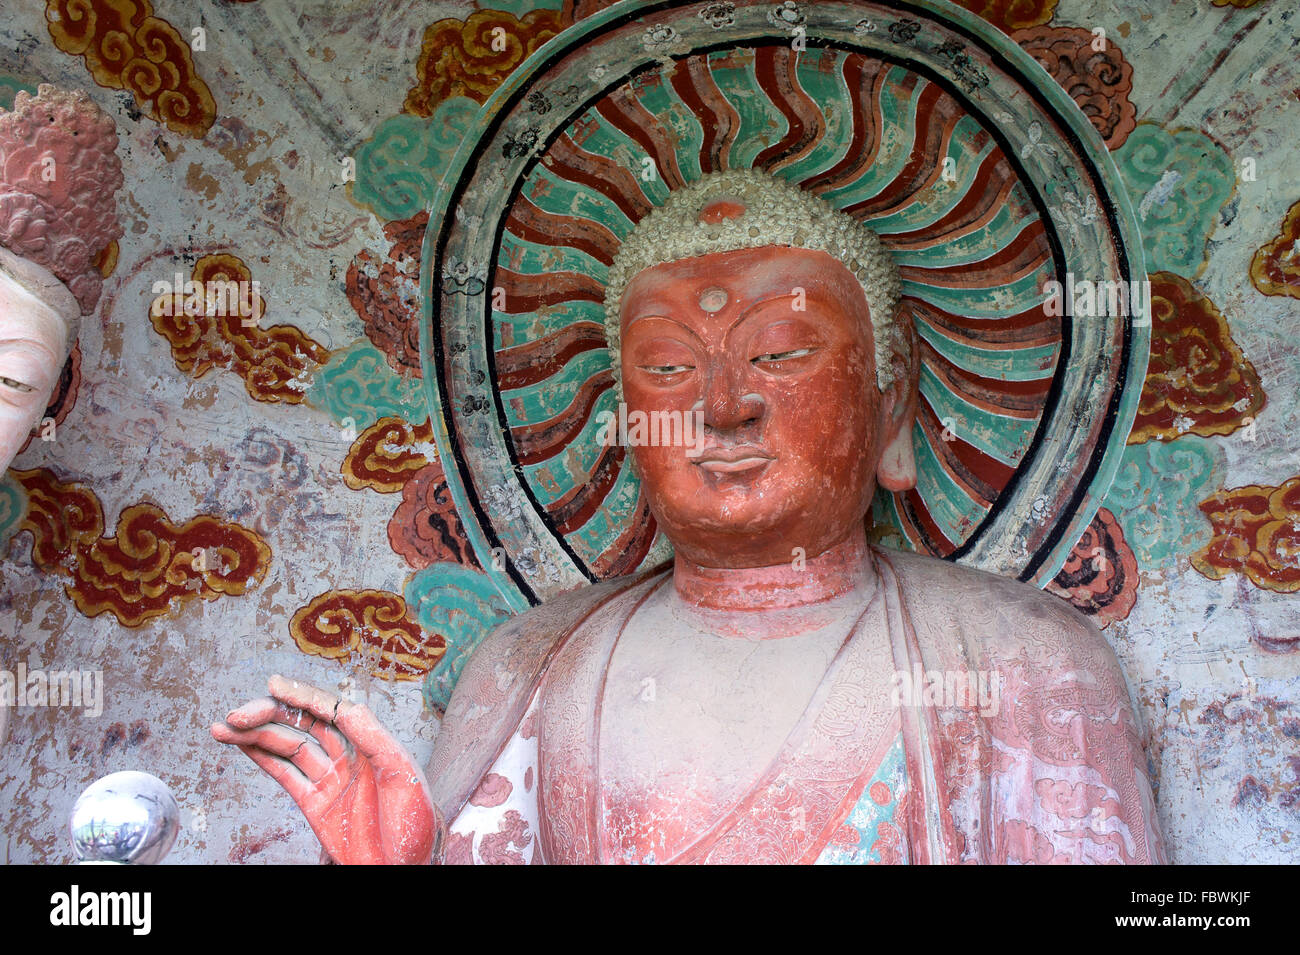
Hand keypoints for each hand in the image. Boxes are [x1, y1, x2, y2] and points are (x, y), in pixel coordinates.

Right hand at [211, 675, 438, 864]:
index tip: (274, 685)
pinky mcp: (314, 802)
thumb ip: (375, 739)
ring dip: (255, 734)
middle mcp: (348, 755)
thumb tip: (348, 707)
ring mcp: (329, 778)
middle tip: (237, 715)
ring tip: (223, 727)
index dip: (302, 696)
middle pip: (303, 724)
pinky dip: (261, 757)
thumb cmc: (414, 824)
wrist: (402, 868)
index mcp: (370, 743)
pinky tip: (240, 744)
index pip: (331, 710)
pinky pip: (283, 774)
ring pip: (287, 746)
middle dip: (269, 714)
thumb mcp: (403, 775)